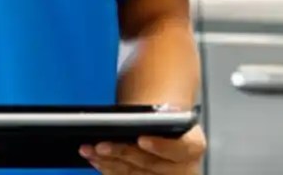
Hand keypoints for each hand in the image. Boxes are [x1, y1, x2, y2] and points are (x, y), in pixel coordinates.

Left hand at [79, 125, 205, 174]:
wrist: (166, 133)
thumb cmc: (165, 121)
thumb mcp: (166, 113)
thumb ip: (155, 117)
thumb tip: (128, 118)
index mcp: (193, 146)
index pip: (180, 149)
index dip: (160, 146)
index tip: (141, 138)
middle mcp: (183, 169)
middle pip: (150, 164)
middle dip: (123, 153)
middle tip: (101, 144)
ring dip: (108, 162)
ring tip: (90, 149)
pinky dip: (108, 169)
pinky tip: (95, 160)